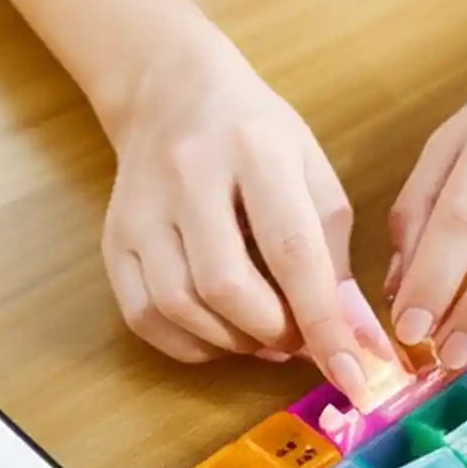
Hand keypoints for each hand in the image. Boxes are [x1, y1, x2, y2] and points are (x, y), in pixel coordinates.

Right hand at [102, 40, 390, 402]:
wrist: (169, 90)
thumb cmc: (255, 134)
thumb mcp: (311, 173)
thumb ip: (335, 256)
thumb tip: (354, 338)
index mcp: (255, 150)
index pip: (293, 253)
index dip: (325, 323)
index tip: (355, 377)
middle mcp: (189, 176)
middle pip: (228, 287)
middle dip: (276, 334)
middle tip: (301, 339)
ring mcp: (141, 209)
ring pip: (181, 307)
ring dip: (234, 343)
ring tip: (265, 335)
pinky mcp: (112, 237)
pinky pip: (143, 316)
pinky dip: (189, 344)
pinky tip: (221, 333)